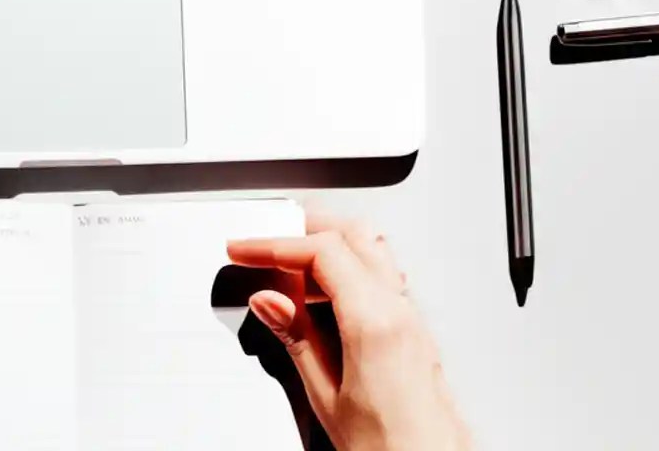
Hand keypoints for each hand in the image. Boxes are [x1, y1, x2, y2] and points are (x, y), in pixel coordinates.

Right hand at [228, 211, 470, 450]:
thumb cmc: (391, 447)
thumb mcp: (326, 396)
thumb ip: (297, 339)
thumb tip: (270, 301)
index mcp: (376, 321)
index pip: (322, 251)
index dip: (274, 244)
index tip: (244, 249)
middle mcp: (401, 311)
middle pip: (353, 235)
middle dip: (304, 230)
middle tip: (264, 244)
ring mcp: (412, 318)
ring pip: (371, 251)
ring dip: (327, 248)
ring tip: (286, 271)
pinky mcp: (414, 331)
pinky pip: (380, 278)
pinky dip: (346, 270)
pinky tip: (320, 296)